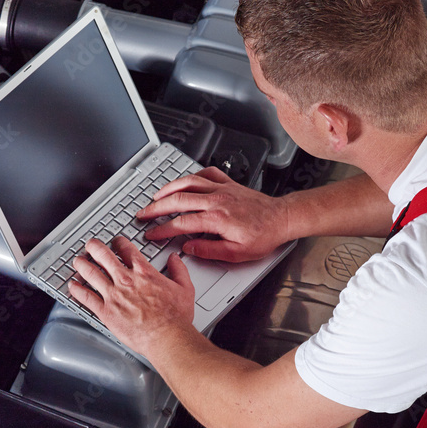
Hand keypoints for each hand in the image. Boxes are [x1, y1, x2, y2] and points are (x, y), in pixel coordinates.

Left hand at [68, 236, 194, 355]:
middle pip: (104, 255)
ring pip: (91, 273)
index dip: (119, 243)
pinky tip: (72, 286)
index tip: (116, 242)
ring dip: (82, 264)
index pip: (126, 250)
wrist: (167, 337)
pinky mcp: (105, 312)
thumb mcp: (185, 288)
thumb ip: (179, 270)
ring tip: (77, 261)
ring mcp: (113, 295)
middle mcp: (126, 280)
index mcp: (144, 273)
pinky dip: (76, 289)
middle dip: (94, 247)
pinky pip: (86, 297)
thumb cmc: (176, 318)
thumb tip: (174, 259)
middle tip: (90, 245)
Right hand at [137, 166, 289, 261]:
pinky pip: (206, 173)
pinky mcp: (229, 184)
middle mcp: (217, 200)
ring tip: (156, 195)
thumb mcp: (236, 254)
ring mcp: (222, 189)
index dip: (162, 229)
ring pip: (188, 182)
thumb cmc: (264, 236)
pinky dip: (193, 175)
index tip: (152, 234)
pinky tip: (185, 181)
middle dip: (156, 207)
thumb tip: (188, 248)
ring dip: (169, 188)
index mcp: (216, 219)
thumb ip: (208, 251)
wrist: (282, 219)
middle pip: (178, 199)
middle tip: (144, 213)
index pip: (181, 223)